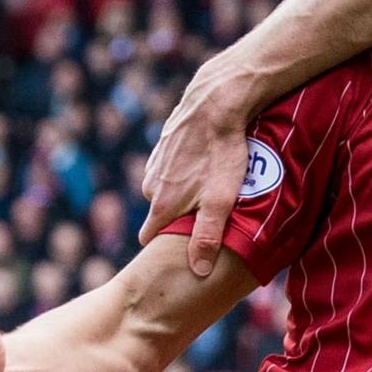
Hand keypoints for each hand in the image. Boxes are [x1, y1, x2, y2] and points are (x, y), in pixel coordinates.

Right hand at [138, 62, 265, 279]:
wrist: (217, 99)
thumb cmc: (222, 152)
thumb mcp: (220, 201)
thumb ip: (207, 238)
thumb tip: (198, 272)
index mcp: (162, 203)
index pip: (149, 239)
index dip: (163, 249)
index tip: (179, 253)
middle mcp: (152, 184)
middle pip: (160, 215)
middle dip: (178, 220)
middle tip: (208, 218)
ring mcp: (156, 162)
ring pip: (166, 189)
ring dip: (184, 193)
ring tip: (213, 188)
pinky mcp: (165, 143)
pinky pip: (171, 167)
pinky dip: (185, 170)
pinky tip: (208, 163)